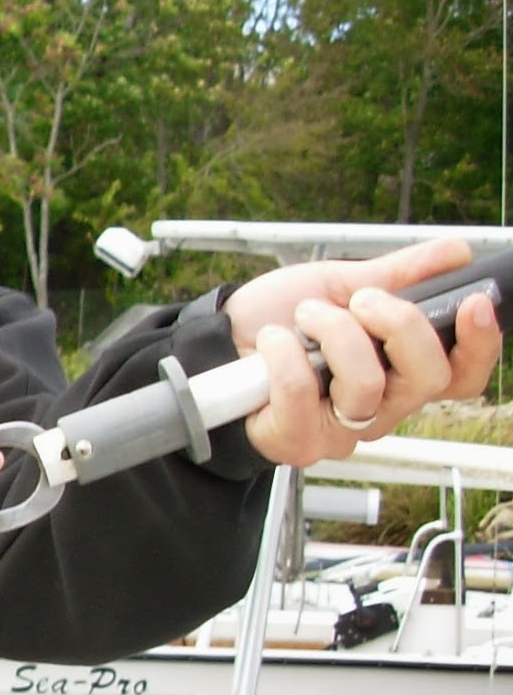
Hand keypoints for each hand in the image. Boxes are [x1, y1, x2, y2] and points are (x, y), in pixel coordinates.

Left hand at [221, 238, 502, 466]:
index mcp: (399, 371)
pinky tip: (271, 343)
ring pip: (368, 385)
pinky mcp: (296, 441)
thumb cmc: (276, 318)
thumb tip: (456, 253)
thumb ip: (398, 274)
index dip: (480, 344)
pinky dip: (284, 356)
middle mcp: (379, 408)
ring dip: (332, 333)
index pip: (462, 374)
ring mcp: (340, 431)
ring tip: (303, 319)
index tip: (473, 303)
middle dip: (397, 323)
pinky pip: (304, 395)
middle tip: (358, 301)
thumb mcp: (337, 284)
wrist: (215, 339)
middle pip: (428, 378)